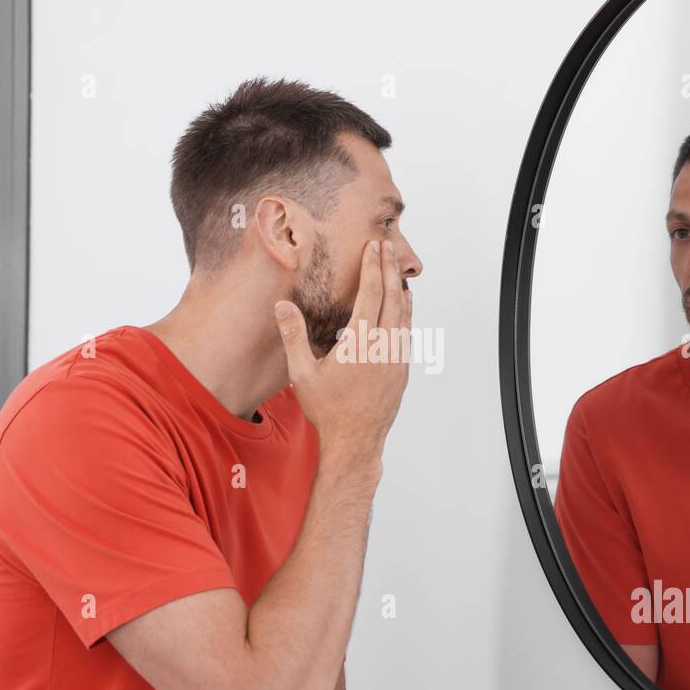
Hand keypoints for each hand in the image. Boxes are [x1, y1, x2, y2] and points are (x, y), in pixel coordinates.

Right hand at [274, 239, 411, 461]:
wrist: (356, 441)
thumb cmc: (326, 410)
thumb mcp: (302, 374)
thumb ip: (293, 337)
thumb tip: (282, 306)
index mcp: (359, 342)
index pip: (370, 294)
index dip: (373, 267)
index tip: (375, 247)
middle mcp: (383, 346)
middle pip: (392, 298)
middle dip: (390, 269)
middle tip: (389, 247)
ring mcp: (397, 359)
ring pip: (404, 315)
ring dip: (400, 290)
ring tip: (398, 272)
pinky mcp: (402, 371)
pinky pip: (407, 333)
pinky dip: (406, 315)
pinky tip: (403, 309)